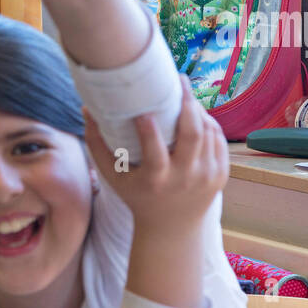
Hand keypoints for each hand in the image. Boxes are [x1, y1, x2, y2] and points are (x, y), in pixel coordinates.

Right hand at [82, 76, 228, 233]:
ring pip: (208, 131)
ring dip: (198, 110)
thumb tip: (86, 107)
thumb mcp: (112, 176)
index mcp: (156, 181)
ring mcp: (206, 176)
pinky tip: (197, 114)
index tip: (143, 110)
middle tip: (180, 80)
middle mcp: (184, 179)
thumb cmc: (136, 194)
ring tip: (186, 95)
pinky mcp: (220, 174)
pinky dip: (208, 123)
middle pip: (193, 134)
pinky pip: (217, 139)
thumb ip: (97, 143)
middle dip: (188, 102)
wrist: (171, 227)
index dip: (149, 130)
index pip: (155, 153)